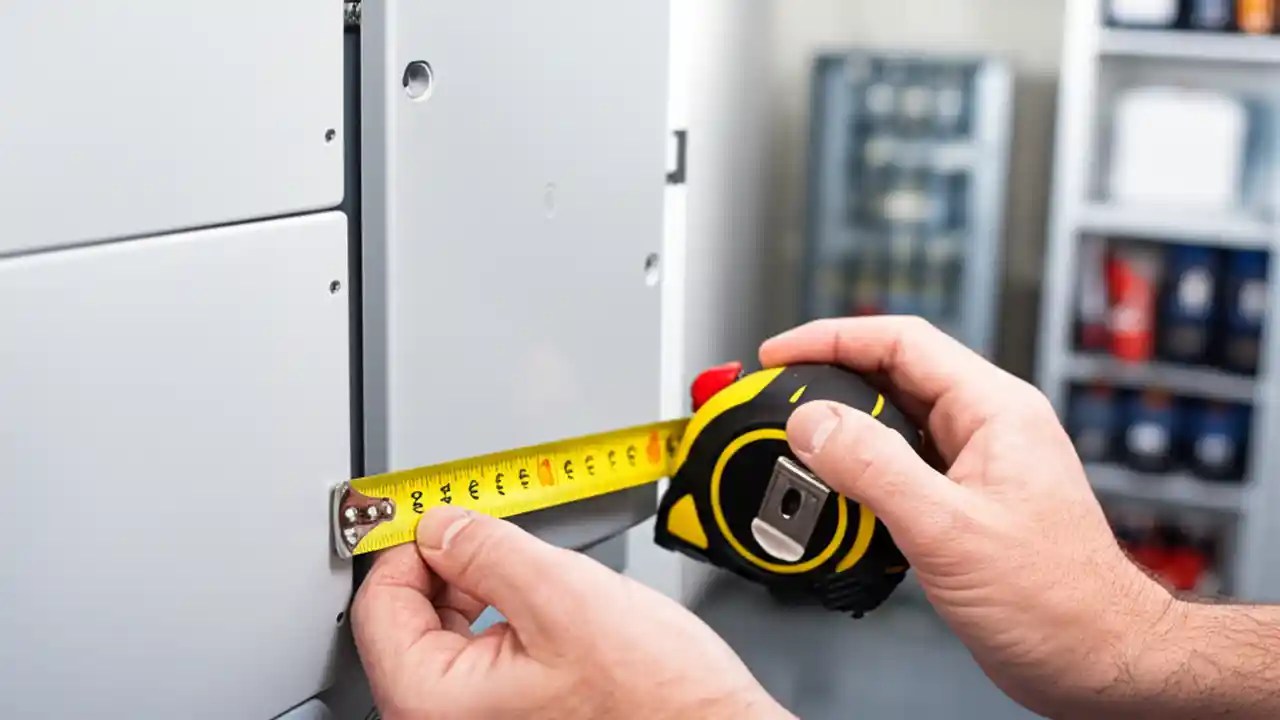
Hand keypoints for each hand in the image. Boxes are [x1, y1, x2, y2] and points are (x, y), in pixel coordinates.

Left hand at [351, 506, 789, 719]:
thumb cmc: (654, 701)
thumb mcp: (562, 595)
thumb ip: (485, 549)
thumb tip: (439, 525)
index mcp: (433, 704)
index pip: (380, 604)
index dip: (412, 545)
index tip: (441, 517)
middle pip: (407, 621)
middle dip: (449, 568)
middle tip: (495, 539)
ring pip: (445, 637)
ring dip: (479, 592)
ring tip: (536, 580)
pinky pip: (478, 661)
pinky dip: (501, 622)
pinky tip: (545, 613)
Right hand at [761, 317, 1172, 715]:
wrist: (1097, 662)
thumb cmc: (1058, 601)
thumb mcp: (948, 528)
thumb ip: (874, 468)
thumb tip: (812, 423)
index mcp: (994, 410)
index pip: (901, 341)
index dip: (831, 338)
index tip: (779, 355)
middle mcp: (987, 428)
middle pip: (891, 377)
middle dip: (828, 384)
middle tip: (775, 400)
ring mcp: (976, 465)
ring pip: (892, 425)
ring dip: (841, 434)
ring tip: (794, 450)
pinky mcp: (964, 503)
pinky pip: (899, 469)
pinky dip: (858, 477)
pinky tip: (834, 499)